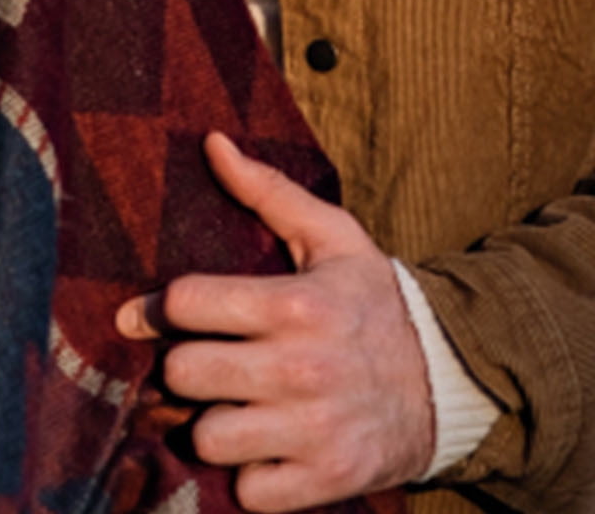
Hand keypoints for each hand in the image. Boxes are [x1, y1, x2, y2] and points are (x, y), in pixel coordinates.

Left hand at [115, 132, 433, 510]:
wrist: (453, 381)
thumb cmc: (371, 301)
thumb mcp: (331, 236)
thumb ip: (266, 189)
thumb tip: (212, 141)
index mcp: (294, 304)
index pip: (186, 302)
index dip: (167, 306)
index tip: (172, 311)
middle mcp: (300, 369)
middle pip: (185, 373)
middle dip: (183, 365)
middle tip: (200, 360)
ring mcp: (314, 430)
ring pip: (209, 437)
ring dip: (211, 423)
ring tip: (229, 405)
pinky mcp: (330, 480)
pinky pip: (252, 492)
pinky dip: (249, 476)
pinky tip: (262, 447)